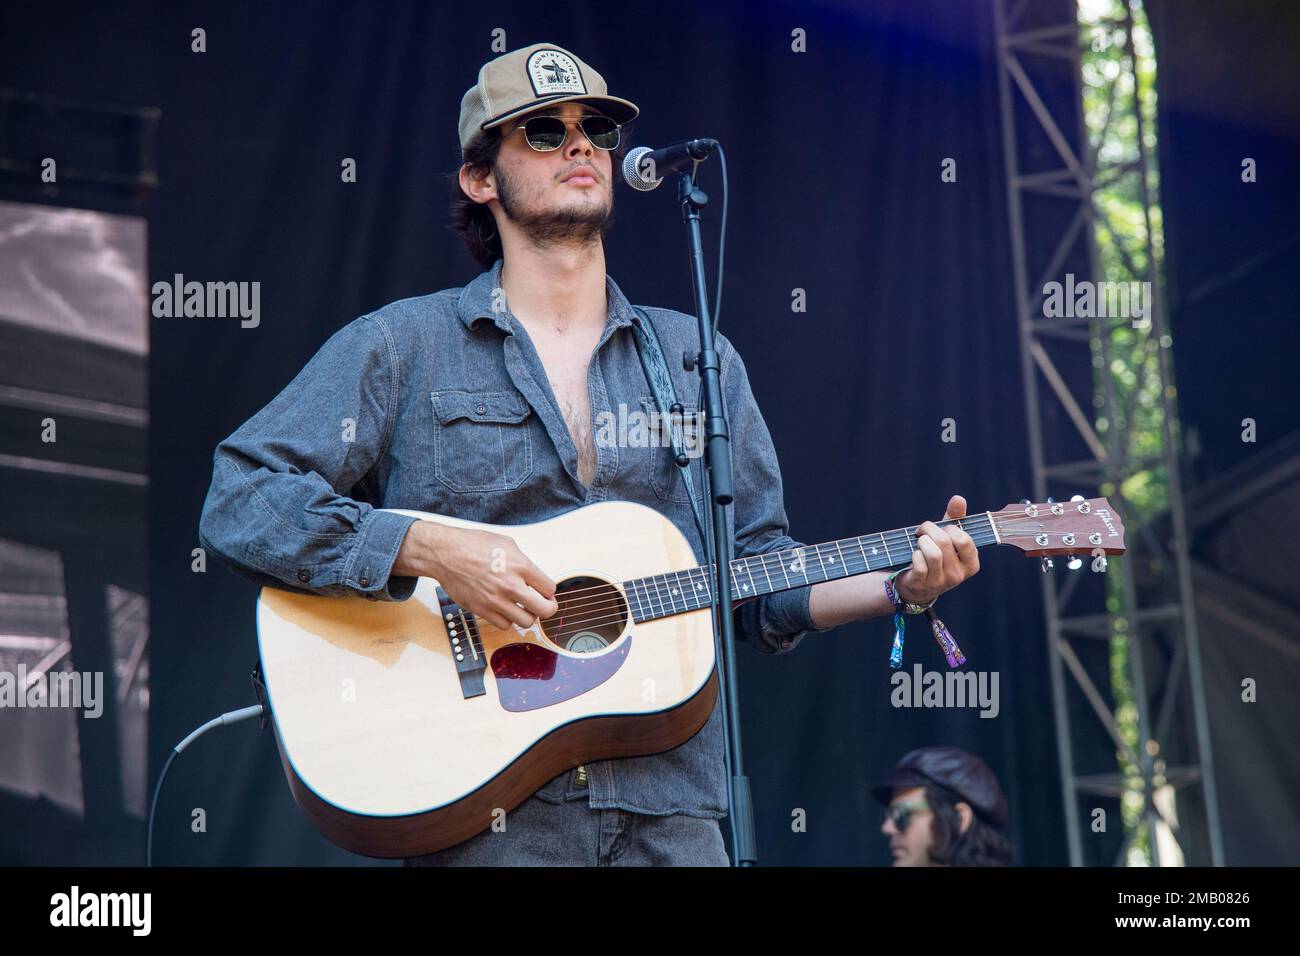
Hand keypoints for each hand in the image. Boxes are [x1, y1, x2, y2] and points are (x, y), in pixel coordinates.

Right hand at [395, 521, 557, 630]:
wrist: (446, 554)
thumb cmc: (473, 545)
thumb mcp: (507, 543)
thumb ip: (524, 561)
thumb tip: (535, 577)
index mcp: (521, 566)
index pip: (549, 589)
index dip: (548, 591)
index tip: (544, 591)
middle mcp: (511, 585)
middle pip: (544, 610)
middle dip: (547, 608)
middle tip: (543, 605)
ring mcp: (496, 600)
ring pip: (526, 622)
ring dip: (527, 615)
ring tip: (521, 607)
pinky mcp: (482, 610)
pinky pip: (504, 625)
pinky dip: (507, 619)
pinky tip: (504, 609)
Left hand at [894, 495, 979, 607]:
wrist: (917, 586)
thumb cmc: (937, 556)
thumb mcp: (948, 538)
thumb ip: (955, 518)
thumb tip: (958, 499)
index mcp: (970, 564)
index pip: (964, 540)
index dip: (950, 528)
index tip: (942, 528)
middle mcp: (958, 575)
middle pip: (944, 542)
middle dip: (929, 529)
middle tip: (923, 530)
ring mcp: (940, 582)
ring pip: (932, 553)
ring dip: (921, 541)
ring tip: (919, 542)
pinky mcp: (922, 584)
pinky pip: (919, 562)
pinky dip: (914, 553)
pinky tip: (915, 554)